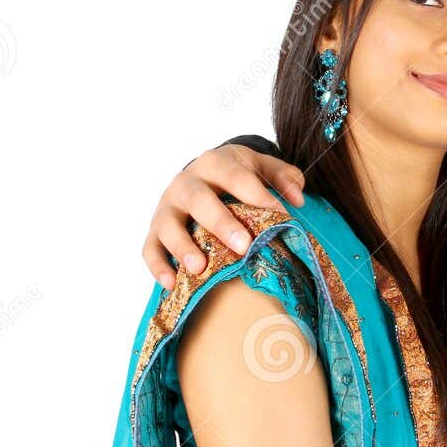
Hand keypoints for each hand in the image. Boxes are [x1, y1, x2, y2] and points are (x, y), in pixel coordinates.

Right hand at [142, 145, 306, 288]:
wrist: (201, 174)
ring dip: (182, 246)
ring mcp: (166, 207)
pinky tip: (171, 284)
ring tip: (200, 268)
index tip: (281, 217)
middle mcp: (186, 182)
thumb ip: (282, 176)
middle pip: (199, 199)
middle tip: (244, 246)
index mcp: (215, 163)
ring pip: (167, 225)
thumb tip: (297, 198)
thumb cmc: (236, 175)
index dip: (258, 196)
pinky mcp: (154, 230)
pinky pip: (149, 248)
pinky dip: (158, 266)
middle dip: (220, 223)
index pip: (236, 177)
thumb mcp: (259, 166)